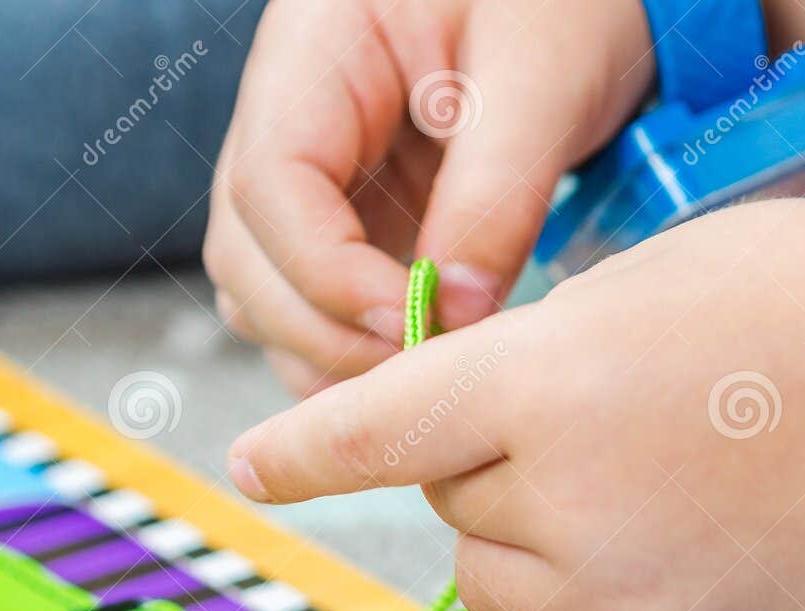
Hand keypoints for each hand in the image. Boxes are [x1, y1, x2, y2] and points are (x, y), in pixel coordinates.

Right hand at [203, 0, 653, 396]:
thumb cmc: (557, 2)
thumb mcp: (540, 80)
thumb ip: (495, 196)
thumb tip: (454, 315)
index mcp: (316, 51)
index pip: (270, 185)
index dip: (328, 275)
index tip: (413, 321)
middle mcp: (289, 119)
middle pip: (246, 257)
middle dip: (325, 330)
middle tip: (425, 370)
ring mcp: (313, 178)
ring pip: (268, 294)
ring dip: (331, 354)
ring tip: (425, 378)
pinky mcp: (352, 221)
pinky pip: (317, 304)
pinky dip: (353, 351)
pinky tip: (418, 373)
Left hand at [226, 198, 804, 610]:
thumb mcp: (654, 284)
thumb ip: (541, 363)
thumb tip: (479, 431)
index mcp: (549, 378)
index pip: (378, 424)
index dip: (307, 445)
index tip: (253, 463)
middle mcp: (569, 501)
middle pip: (450, 505)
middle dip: (489, 463)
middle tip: (594, 419)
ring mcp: (630, 595)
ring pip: (497, 584)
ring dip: (526, 541)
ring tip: (633, 486)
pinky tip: (622, 573)